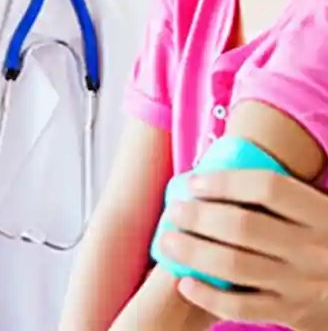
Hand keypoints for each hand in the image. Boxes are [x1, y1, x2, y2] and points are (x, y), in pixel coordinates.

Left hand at [161, 170, 327, 329]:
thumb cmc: (324, 243)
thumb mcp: (319, 214)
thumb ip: (284, 199)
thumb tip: (215, 168)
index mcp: (322, 214)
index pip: (269, 188)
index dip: (225, 182)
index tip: (194, 183)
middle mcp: (314, 249)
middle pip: (243, 226)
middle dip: (199, 217)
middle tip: (174, 211)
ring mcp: (302, 284)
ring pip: (235, 265)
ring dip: (193, 252)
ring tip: (169, 242)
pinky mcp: (292, 313)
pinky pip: (242, 306)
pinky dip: (209, 296)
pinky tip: (186, 283)